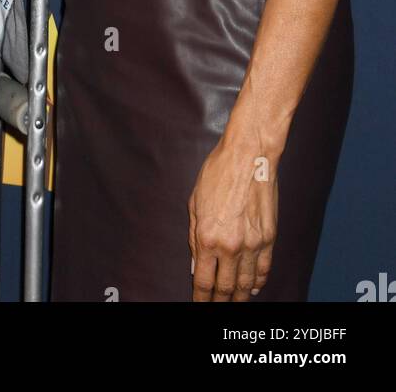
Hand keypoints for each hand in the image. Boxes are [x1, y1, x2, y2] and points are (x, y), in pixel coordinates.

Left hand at [187, 136, 277, 300]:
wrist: (249, 156)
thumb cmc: (218, 173)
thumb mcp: (194, 202)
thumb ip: (194, 237)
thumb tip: (196, 265)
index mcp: (208, 237)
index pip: (204, 281)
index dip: (201, 297)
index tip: (199, 304)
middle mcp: (231, 246)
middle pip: (225, 287)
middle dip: (219, 301)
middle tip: (216, 307)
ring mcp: (253, 244)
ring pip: (245, 283)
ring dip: (238, 297)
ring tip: (233, 303)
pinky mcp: (269, 238)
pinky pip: (263, 269)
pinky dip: (257, 282)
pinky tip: (252, 288)